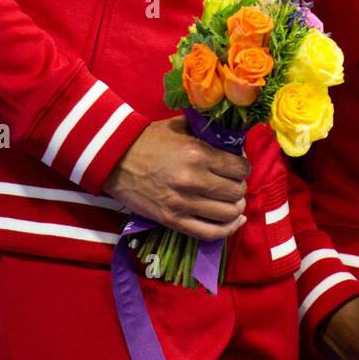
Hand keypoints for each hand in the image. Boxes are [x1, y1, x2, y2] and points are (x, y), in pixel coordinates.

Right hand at [102, 116, 249, 239]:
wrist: (115, 158)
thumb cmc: (149, 139)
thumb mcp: (180, 126)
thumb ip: (207, 132)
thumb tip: (232, 141)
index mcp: (198, 154)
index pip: (239, 168)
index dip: (243, 168)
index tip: (238, 167)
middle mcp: (194, 180)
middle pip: (236, 192)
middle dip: (239, 187)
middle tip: (232, 183)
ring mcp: (183, 204)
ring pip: (228, 214)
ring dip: (235, 208)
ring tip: (232, 201)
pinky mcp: (173, 221)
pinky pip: (210, 233)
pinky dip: (227, 229)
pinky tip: (234, 222)